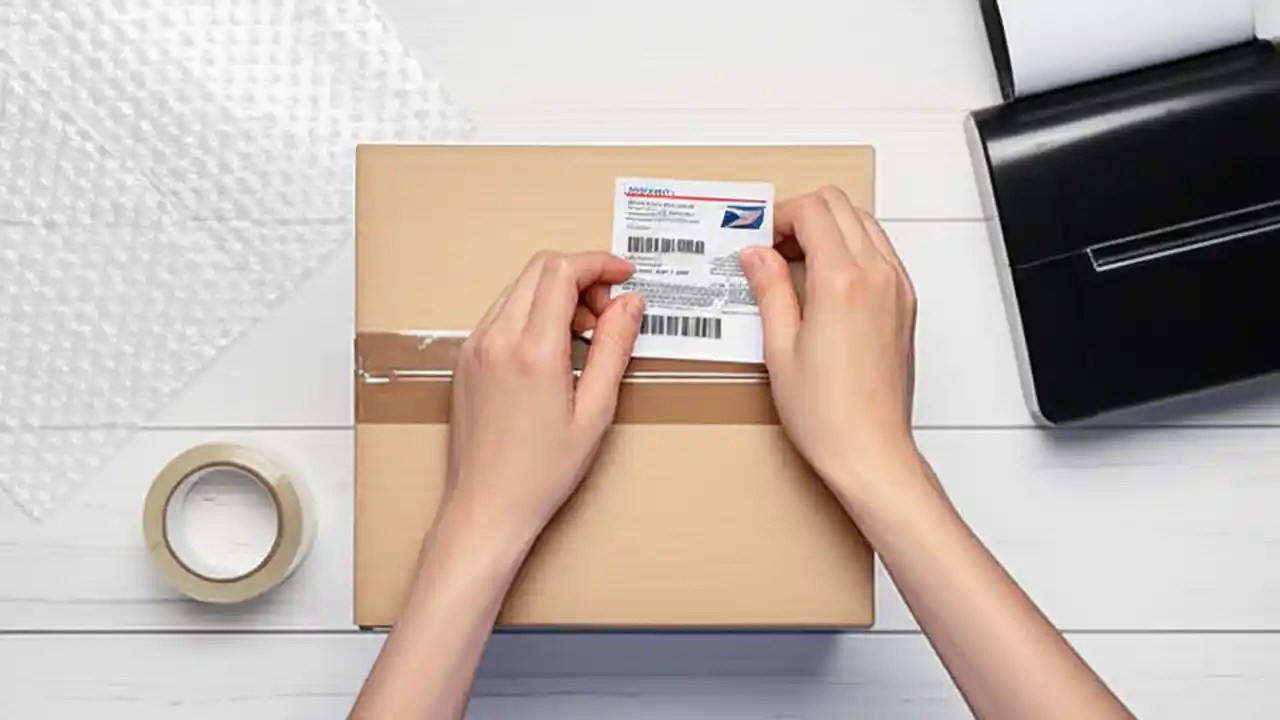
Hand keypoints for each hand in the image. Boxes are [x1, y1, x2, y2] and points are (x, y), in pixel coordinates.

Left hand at [443, 251, 644, 543]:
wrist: (487, 507)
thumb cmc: (540, 473)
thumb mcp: (594, 411)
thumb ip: (615, 348)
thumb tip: (629, 305)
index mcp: (531, 350)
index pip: (561, 271)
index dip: (599, 263)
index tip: (624, 275)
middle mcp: (496, 339)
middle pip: (539, 270)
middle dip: (581, 277)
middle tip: (608, 311)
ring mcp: (475, 346)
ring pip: (520, 288)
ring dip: (557, 295)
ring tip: (586, 336)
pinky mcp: (466, 359)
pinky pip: (503, 313)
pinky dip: (534, 313)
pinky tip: (556, 348)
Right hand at [740, 187, 917, 503]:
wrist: (871, 451)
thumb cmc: (827, 415)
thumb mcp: (779, 348)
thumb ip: (769, 290)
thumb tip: (756, 255)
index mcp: (842, 281)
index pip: (813, 211)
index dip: (779, 217)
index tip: (760, 243)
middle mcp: (877, 276)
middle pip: (841, 204)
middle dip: (803, 215)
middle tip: (773, 248)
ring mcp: (897, 289)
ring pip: (864, 223)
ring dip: (829, 229)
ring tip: (795, 265)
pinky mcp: (905, 305)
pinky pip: (881, 252)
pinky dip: (851, 249)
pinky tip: (823, 283)